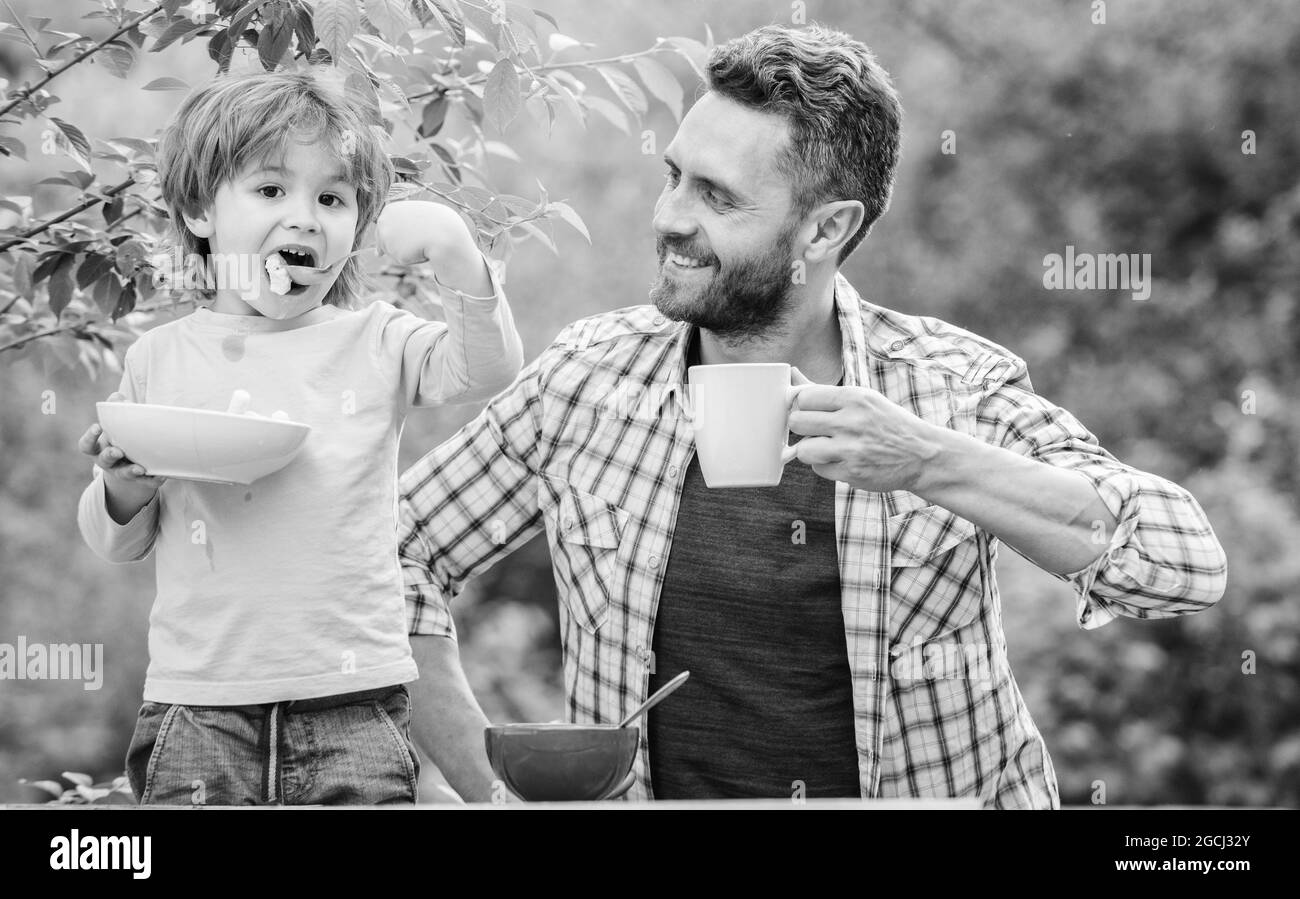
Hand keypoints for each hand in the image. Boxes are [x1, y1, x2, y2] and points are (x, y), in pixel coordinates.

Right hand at [78, 393, 166, 499]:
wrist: (129, 461)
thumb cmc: (120, 436)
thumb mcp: (115, 424)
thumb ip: (115, 410)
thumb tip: (117, 396)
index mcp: (97, 447)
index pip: (86, 445)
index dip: (90, 436)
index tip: (97, 426)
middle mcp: (106, 461)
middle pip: (104, 460)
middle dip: (110, 455)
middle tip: (117, 451)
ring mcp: (121, 472)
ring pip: (123, 474)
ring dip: (131, 471)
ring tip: (140, 468)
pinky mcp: (138, 480)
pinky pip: (146, 482)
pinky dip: (153, 479)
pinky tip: (162, 475)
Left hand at [375, 200, 483, 287]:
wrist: (447, 234)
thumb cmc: (436, 223)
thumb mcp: (415, 216)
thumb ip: (400, 225)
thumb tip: (378, 250)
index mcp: (389, 209)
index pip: (385, 227)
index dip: (399, 233)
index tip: (412, 231)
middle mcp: (384, 222)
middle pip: (385, 241)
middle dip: (400, 243)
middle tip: (417, 238)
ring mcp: (388, 238)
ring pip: (394, 252)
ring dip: (407, 250)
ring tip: (422, 242)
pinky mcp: (396, 253)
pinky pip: (402, 260)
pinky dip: (412, 259)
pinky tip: (422, 251)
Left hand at [786, 367, 942, 491]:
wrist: (922, 454)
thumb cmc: (888, 424)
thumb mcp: (863, 398)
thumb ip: (823, 390)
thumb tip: (792, 375)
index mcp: (855, 398)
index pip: (804, 397)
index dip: (803, 405)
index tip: (810, 411)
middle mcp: (851, 422)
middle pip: (797, 422)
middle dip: (803, 427)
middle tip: (816, 430)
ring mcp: (851, 449)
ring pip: (803, 450)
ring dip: (811, 449)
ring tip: (827, 446)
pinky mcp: (851, 472)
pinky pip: (818, 469)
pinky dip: (825, 466)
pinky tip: (841, 460)